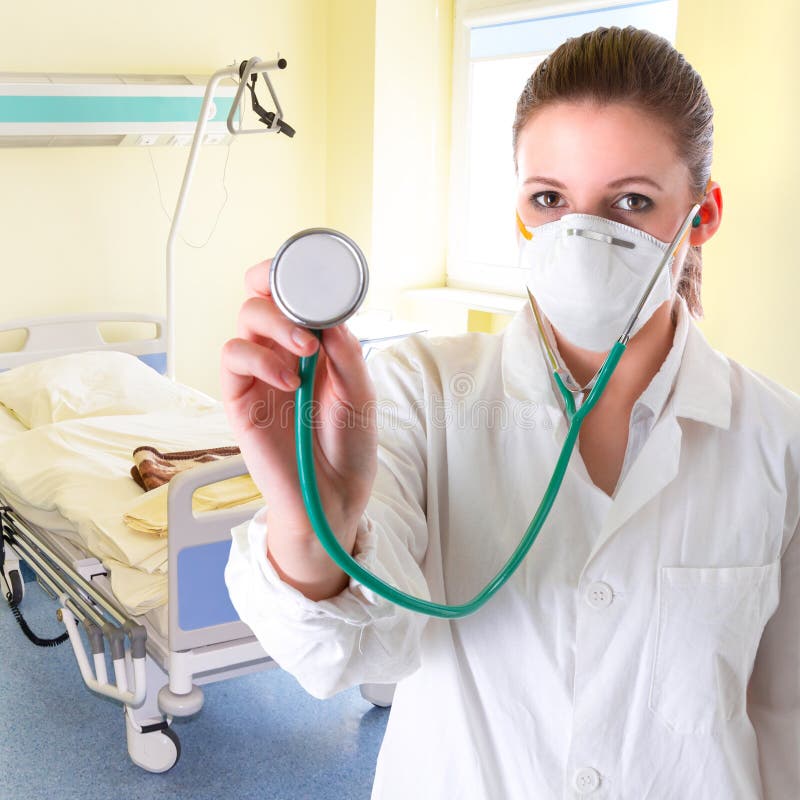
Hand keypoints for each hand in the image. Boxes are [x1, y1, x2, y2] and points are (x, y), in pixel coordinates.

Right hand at [221, 259, 377, 562]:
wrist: (333, 497)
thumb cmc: (348, 448)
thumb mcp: (361, 397)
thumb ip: (347, 358)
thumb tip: (330, 319)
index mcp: (313, 346)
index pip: (292, 296)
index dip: (291, 274)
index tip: (309, 272)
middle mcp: (283, 353)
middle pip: (263, 297)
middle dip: (279, 290)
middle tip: (305, 310)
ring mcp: (259, 374)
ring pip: (245, 321)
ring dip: (275, 325)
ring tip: (306, 350)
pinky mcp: (240, 399)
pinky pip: (234, 359)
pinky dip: (258, 359)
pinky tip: (288, 379)